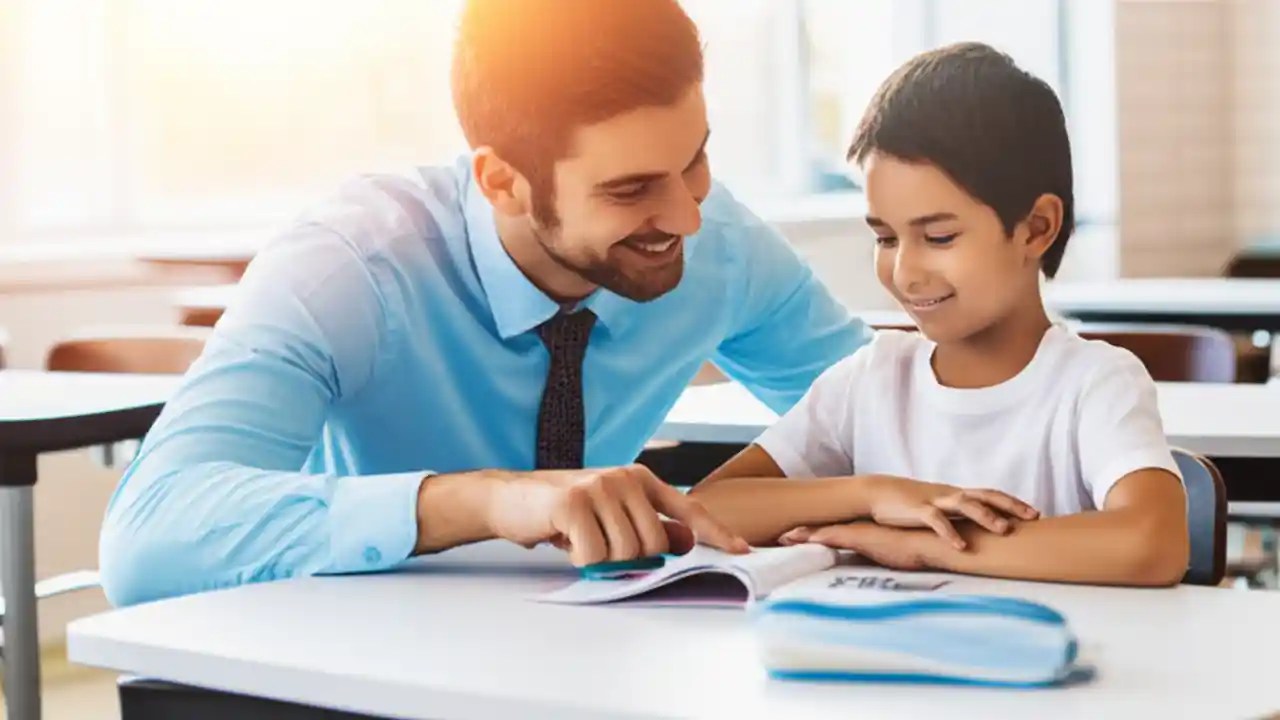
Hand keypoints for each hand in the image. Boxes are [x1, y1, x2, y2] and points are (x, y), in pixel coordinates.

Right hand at [486, 464, 749, 565]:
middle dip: (629, 558)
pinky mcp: (573, 503)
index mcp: (639, 479)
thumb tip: (685, 540)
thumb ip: (649, 525)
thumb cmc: (564, 511)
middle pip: (654, 544)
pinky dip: (578, 558)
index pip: (688, 508)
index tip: (743, 551)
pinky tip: (564, 540)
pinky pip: (593, 554)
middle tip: (599, 546)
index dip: (716, 533)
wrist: (511, 498)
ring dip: (600, 560)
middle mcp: (624, 478)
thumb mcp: (612, 516)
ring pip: (625, 553)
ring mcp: (599, 487)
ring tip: (580, 539)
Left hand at [780, 522, 930, 570]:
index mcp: (864, 535)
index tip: (796, 538)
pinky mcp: (862, 537)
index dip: (814, 536)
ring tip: (783, 537)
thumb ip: (881, 562)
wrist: (930, 542)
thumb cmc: (916, 552)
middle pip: (823, 532)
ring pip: (823, 533)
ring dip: (803, 535)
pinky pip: (833, 537)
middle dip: (802, 534)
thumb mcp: (893, 557)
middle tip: (781, 536)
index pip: (833, 535)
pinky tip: (802, 539)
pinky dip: (816, 538)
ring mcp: (859, 533)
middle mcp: (858, 531)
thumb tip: (876, 578)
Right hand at [863, 476, 1037, 548]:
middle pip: (986, 495)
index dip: (1013, 502)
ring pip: (966, 504)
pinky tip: (961, 547)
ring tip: (1004, 529)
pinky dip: (950, 533)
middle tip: (1033, 516)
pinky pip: (937, 520)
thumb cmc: (909, 502)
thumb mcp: (938, 505)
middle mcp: (950, 494)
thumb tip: (978, 528)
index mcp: (956, 494)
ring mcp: (935, 500)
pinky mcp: (917, 510)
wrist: (877, 492)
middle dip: (1010, 505)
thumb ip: (956, 514)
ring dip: (987, 516)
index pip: (990, 494)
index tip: (1035, 513)